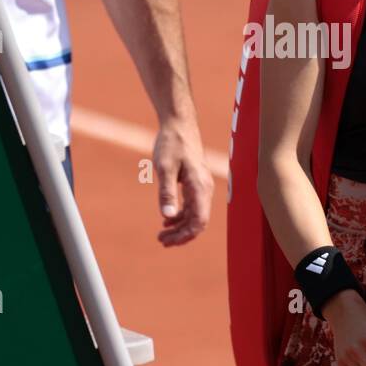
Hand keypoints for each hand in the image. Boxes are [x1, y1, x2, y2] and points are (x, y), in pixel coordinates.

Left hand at [152, 115, 213, 244]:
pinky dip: (181, 216)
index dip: (185, 235)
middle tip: (161, 241)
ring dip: (180, 228)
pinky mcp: (196, 183)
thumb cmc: (172, 143)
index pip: (199, 221)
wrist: (179, 124)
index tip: (167, 241)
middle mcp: (204, 189)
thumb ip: (167, 192)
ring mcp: (202, 186)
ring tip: (162, 235)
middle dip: (181, 235)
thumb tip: (167, 216)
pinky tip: (167, 219)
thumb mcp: (164, 168)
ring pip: (195, 216)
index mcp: (200, 187)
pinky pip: (192, 206)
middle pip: (198, 222)